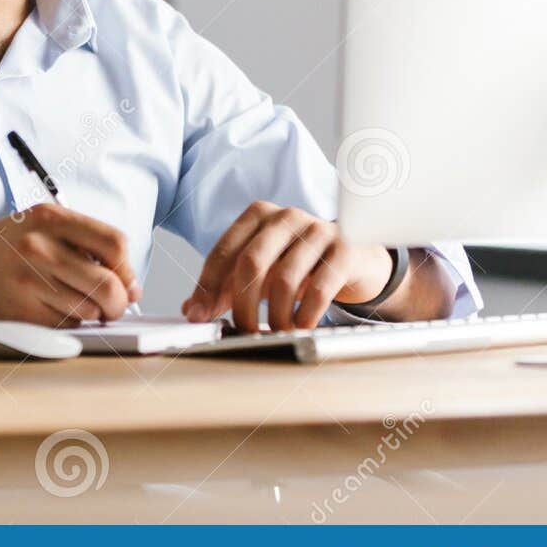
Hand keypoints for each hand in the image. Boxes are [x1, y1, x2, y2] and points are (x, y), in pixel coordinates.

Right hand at [0, 203, 142, 326]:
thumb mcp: (37, 228)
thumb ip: (85, 246)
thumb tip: (132, 287)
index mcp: (49, 217)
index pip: (115, 243)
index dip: (127, 268)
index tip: (123, 280)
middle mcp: (40, 246)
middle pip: (110, 284)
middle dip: (118, 302)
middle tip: (111, 306)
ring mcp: (29, 279)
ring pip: (91, 310)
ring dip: (90, 315)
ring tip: (69, 304)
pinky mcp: (21, 311)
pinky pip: (66, 325)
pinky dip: (67, 324)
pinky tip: (48, 311)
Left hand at [182, 201, 391, 331]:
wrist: (353, 260)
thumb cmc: (297, 265)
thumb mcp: (259, 273)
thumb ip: (225, 288)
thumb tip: (193, 312)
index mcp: (257, 215)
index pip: (224, 251)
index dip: (208, 287)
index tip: (199, 316)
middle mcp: (286, 217)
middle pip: (251, 263)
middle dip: (242, 305)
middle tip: (243, 330)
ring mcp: (317, 230)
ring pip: (284, 279)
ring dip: (276, 315)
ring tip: (276, 331)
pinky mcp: (345, 250)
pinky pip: (319, 289)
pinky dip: (305, 315)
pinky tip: (300, 325)